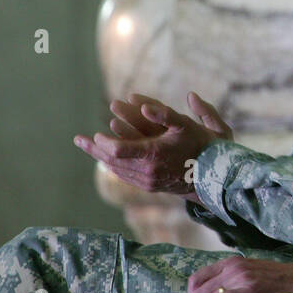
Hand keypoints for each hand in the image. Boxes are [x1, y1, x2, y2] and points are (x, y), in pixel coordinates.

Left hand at [74, 91, 232, 197]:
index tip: (96, 133)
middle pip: (112, 161)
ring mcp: (148, 181)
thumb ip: (165, 114)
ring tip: (87, 147)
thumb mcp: (186, 125)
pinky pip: (125, 176)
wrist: (213, 175)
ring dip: (100, 157)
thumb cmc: (202, 146)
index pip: (117, 149)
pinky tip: (107, 158)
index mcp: (153, 154)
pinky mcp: (150, 186)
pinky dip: (114, 165)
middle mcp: (147, 171)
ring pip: (117, 169)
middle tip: (79, 140)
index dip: (103, 142)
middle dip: (94, 149)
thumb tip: (143, 106)